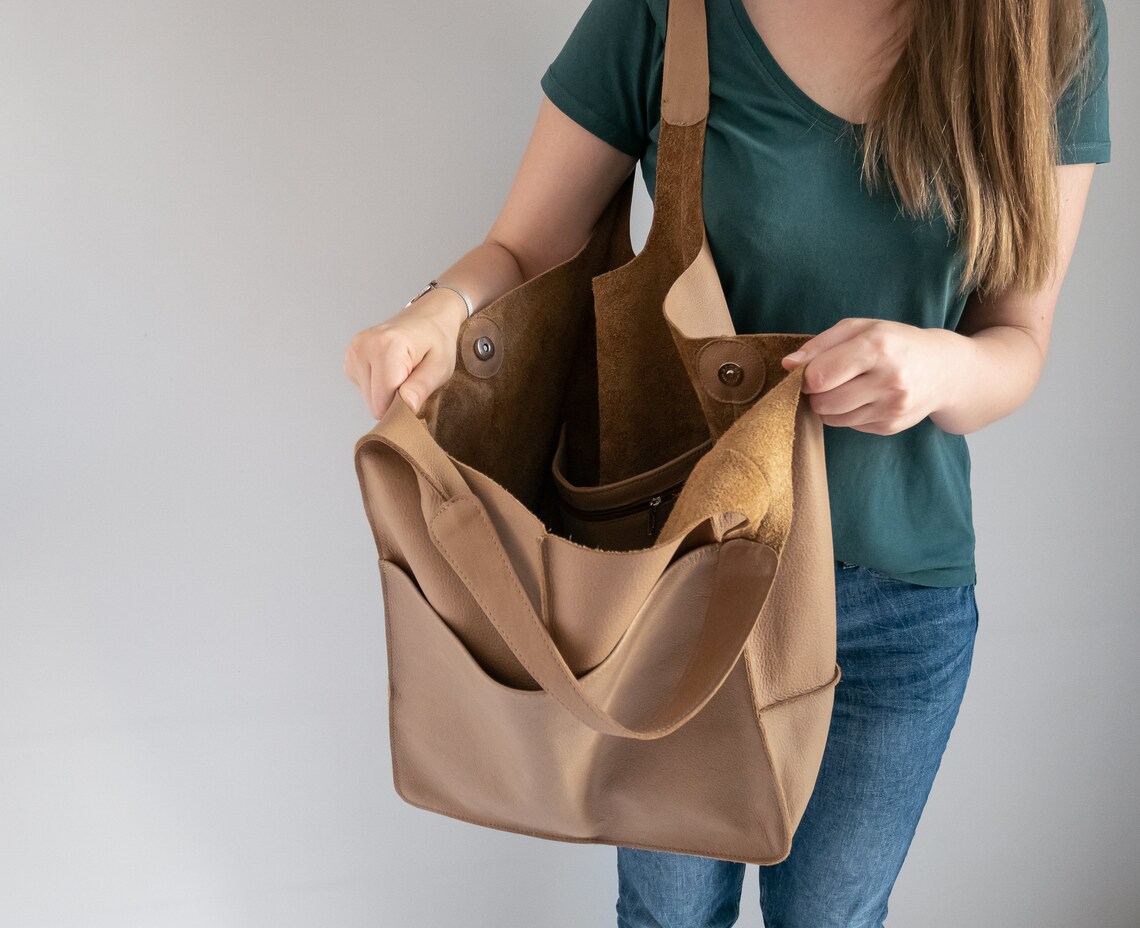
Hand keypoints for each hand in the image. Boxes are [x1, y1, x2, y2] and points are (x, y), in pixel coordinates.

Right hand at [343, 292, 467, 418]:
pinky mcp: (350, 358)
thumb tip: (406, 408)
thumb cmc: (437, 341)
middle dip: (393, 401)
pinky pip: (363, 388)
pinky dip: (378, 386)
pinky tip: (390, 371)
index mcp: (388, 347)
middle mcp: (365, 347)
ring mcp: (354, 351)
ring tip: (402, 373)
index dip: (401, 408)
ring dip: (386, 394)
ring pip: (368, 398)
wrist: (428, 317)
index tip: (416, 397)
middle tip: (411, 382)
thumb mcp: (440, 367)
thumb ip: (421, 388)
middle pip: (373, 403)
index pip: (383, 402)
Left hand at [779, 318, 957, 435]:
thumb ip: (819, 344)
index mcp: (878, 346)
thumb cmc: (894, 342)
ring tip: (847, 387)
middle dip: (816, 393)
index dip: (806, 376)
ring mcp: (892, 407)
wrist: (944, 369)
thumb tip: (787, 365)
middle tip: (829, 380)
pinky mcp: (892, 427)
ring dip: (829, 405)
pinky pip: (849, 426)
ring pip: (832, 418)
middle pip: (823, 401)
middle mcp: (889, 379)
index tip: (811, 371)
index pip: (819, 375)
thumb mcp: (859, 328)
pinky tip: (865, 398)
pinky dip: (847, 414)